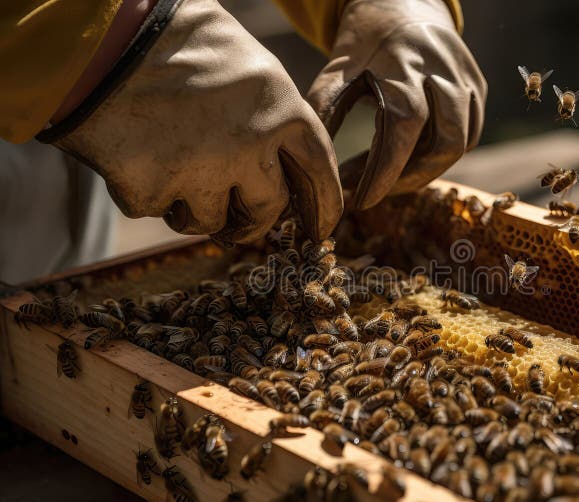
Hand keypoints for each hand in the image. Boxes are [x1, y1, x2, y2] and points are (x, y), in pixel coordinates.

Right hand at [40, 0, 342, 242]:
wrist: (97, 35)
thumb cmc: (173, 37)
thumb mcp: (244, 62)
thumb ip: (269, 111)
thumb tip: (280, 155)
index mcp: (280, 108)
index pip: (319, 170)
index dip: (322, 204)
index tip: (320, 229)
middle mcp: (249, 145)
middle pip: (268, 208)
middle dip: (253, 221)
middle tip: (237, 223)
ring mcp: (200, 171)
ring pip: (211, 220)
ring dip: (195, 209)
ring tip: (172, 171)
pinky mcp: (152, 189)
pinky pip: (156, 208)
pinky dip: (147, 192)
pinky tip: (134, 156)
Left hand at [308, 0, 486, 208]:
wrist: (403, 3)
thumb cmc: (364, 43)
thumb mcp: (338, 69)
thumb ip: (325, 111)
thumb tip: (317, 167)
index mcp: (403, 62)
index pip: (403, 127)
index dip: (384, 171)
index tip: (362, 200)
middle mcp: (443, 69)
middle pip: (446, 142)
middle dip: (412, 178)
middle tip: (379, 192)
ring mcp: (467, 77)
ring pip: (462, 143)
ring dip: (428, 170)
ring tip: (392, 176)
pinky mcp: (479, 86)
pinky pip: (470, 134)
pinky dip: (443, 154)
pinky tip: (414, 158)